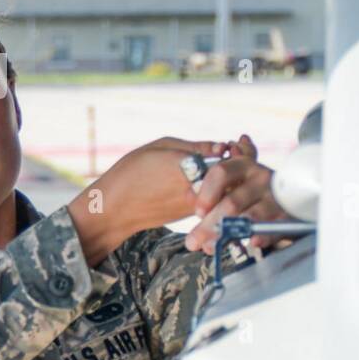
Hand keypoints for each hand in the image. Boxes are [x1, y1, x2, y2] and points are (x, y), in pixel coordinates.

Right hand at [67, 135, 281, 263]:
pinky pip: (216, 202)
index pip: (229, 159)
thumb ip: (196, 147)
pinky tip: (215, 179)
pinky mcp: (193, 217)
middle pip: (234, 179)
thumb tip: (223, 146)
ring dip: (233, 178)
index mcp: (189, 167)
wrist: (115, 208)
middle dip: (243, 164)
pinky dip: (221, 191)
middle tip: (241, 149)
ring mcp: (197, 206)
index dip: (240, 151)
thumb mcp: (162, 147)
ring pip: (227, 193)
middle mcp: (196, 189)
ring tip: (230, 163)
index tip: (239, 142)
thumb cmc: (133, 172)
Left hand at [185, 134, 287, 254]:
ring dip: (227, 234)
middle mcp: (261, 178)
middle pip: (231, 202)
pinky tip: (252, 242)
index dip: (206, 193)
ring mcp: (276, 198)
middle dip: (209, 224)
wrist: (294, 200)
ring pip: (248, 217)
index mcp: (244, 166)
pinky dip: (263, 236)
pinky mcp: (288, 217)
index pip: (221, 172)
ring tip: (210, 247)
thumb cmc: (253, 194)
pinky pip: (274, 228)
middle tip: (193, 241)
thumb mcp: (232, 184)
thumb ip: (209, 189)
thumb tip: (189, 195)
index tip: (198, 212)